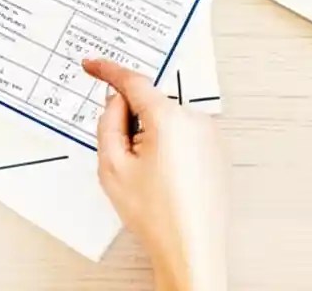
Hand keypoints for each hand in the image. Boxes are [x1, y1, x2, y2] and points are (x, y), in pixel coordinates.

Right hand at [84, 59, 227, 290]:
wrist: (190, 246)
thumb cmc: (156, 214)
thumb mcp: (112, 167)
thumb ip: (108, 124)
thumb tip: (115, 102)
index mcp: (170, 120)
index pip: (134, 82)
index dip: (108, 71)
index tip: (93, 65)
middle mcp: (196, 120)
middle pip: (151, 105)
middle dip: (133, 124)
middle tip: (126, 162)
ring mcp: (210, 133)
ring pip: (167, 122)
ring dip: (152, 139)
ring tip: (152, 179)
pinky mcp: (217, 148)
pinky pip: (184, 135)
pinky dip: (170, 148)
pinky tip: (168, 180)